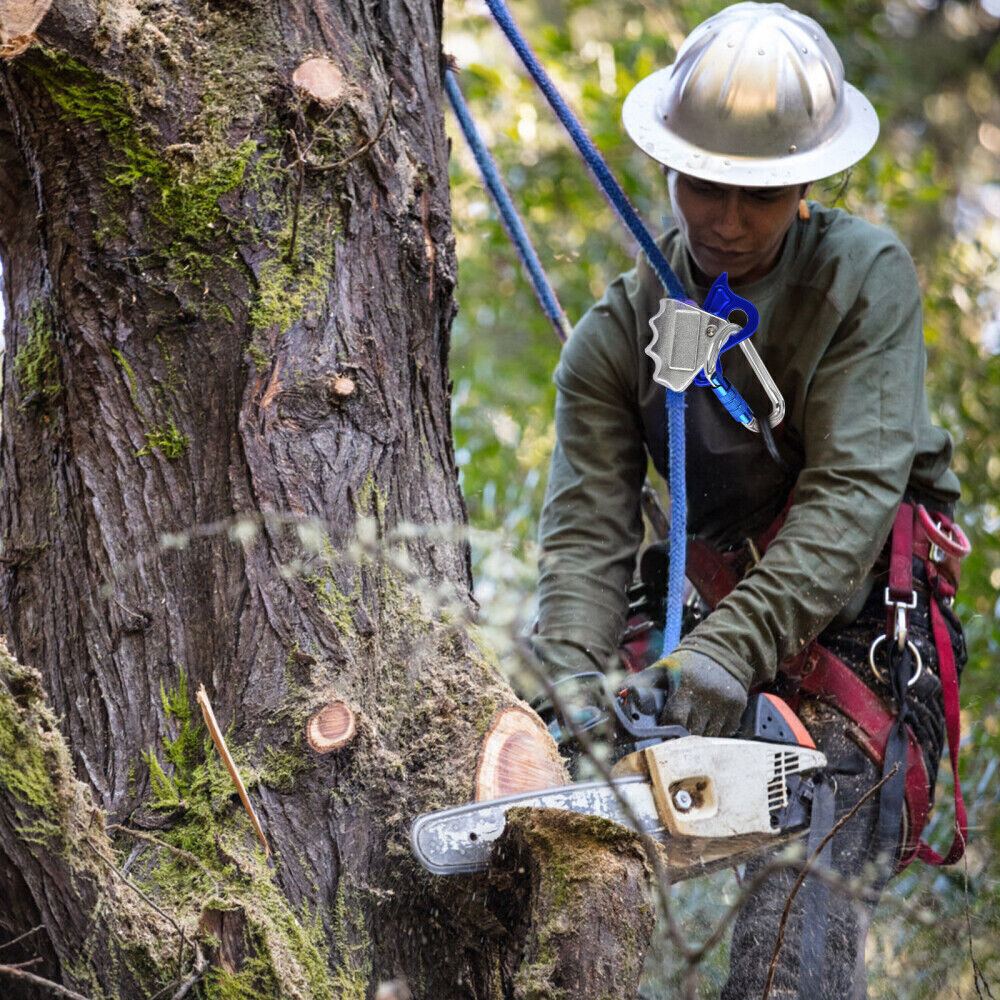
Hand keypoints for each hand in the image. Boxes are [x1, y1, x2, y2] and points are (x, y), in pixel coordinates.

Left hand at [622, 650, 747, 736]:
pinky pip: (724, 732)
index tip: (661, 734)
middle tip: (673, 737)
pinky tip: (706, 724)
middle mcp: (708, 693)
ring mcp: (725, 701)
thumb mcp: (661, 669)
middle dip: (681, 737)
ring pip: (709, 736)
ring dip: (697, 737)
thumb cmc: (684, 665)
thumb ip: (639, 682)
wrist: (720, 650)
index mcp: (686, 683)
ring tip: (689, 729)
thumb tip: (616, 694)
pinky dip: (714, 733)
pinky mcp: (738, 707)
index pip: (675, 720)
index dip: (666, 731)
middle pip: (692, 732)